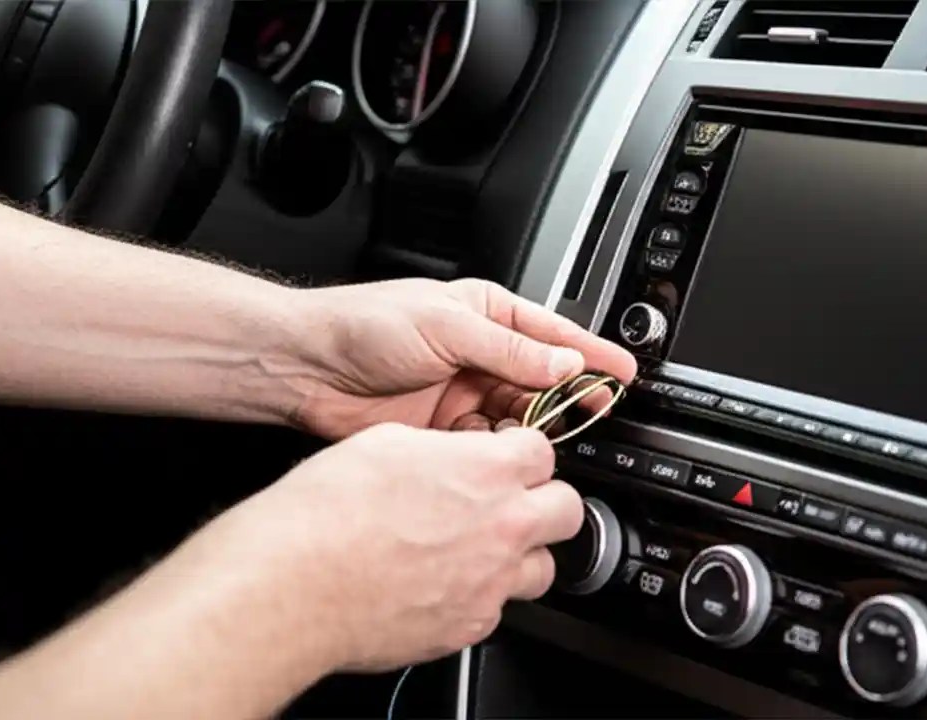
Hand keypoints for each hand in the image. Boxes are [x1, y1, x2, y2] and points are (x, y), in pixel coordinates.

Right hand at [213, 422, 577, 672]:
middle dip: (542, 501)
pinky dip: (479, 596)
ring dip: (521, 554)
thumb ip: (441, 450)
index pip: (543, 452)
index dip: (521, 453)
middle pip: (566, 510)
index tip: (507, 458)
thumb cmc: (326, 511)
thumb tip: (451, 455)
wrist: (293, 583)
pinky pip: (496, 609)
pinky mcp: (468, 625)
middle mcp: (503, 526)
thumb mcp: (385, 443)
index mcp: (488, 471)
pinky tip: (442, 584)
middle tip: (511, 502)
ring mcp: (490, 582)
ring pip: (542, 568)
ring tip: (481, 549)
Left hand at [289, 278, 636, 438]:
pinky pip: (484, 444)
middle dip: (567, 398)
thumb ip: (509, 351)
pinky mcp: (441, 430)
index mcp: (486, 315)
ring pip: (517, 417)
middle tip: (593, 413)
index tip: (623, 373)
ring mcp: (461, 392)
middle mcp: (478, 354)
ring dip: (528, 428)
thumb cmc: (362, 326)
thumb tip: (561, 365)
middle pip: (542, 381)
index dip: (591, 355)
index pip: (553, 336)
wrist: (303, 366)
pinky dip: (493, 450)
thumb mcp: (445, 327)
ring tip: (533, 435)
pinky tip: (493, 450)